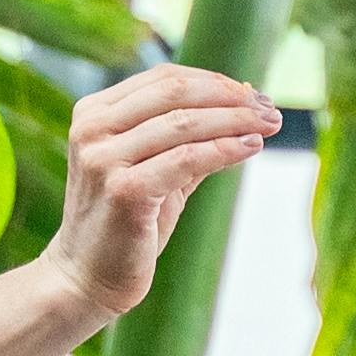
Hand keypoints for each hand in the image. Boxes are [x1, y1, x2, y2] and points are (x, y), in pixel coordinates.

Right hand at [43, 64, 276, 324]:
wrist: (87, 278)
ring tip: (269, 125)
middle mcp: (92, 128)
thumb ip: (188, 136)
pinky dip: (224, 149)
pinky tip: (251, 147)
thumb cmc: (126, 222)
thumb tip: (246, 99)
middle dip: (229, 97)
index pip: (163, 78)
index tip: (253, 94)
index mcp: (94, 113)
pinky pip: (185, 159)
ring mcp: (103, 159)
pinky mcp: (123, 191)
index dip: (214, 81)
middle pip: (174, 92)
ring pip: (184, 123)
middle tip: (269, 108)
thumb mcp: (154, 168)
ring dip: (235, 120)